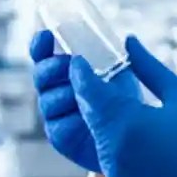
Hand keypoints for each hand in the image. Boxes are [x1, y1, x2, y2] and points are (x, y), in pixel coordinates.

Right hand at [30, 30, 140, 172]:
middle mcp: (58, 89)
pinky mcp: (62, 138)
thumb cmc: (128, 102)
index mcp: (68, 69)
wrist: (135, 140)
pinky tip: (86, 120)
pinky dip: (72, 122)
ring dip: (66, 96)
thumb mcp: (126, 76)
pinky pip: (57, 128)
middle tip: (69, 66)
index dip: (41, 44)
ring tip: (85, 97)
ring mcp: (57, 115)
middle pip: (40, 76)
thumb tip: (129, 39)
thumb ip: (123, 58)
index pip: (44, 53)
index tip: (46, 36)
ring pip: (47, 101)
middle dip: (52, 68)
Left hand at [69, 36, 176, 176]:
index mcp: (129, 123)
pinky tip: (118, 121)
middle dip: (84, 91)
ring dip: (94, 113)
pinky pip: (103, 152)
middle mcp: (114, 148)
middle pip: (87, 112)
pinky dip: (105, 133)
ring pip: (92, 132)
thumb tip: (128, 42)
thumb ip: (149, 67)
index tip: (80, 59)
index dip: (81, 73)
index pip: (90, 91)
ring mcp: (114, 169)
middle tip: (89, 71)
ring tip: (104, 94)